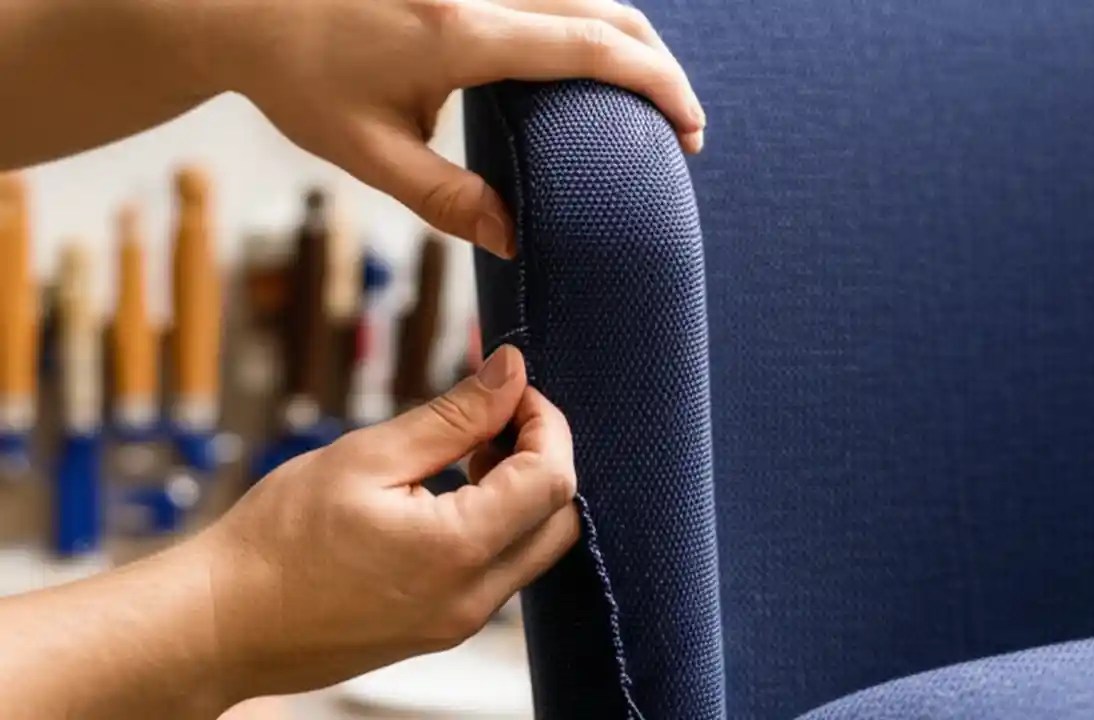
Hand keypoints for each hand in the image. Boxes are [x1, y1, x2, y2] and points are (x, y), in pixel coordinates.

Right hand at [197, 345, 578, 698]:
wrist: (221, 624)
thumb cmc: (276, 541)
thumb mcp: (367, 456)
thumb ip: (454, 415)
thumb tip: (511, 372)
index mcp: (458, 550)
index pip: (552, 478)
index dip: (545, 422)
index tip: (512, 389)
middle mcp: (473, 599)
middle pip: (560, 519)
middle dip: (544, 457)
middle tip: (495, 418)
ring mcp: (460, 623)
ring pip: (535, 549)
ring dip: (522, 493)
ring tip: (465, 454)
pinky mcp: (443, 631)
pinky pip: (501, 573)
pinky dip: (497, 526)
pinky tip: (449, 496)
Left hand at [214, 0, 705, 256]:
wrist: (241, 4)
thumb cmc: (298, 79)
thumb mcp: (369, 154)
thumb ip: (448, 201)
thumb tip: (515, 241)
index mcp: (462, 31)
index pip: (589, 47)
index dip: (656, 84)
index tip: (692, 128)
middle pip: (607, 7)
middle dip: (660, 65)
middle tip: (682, 129)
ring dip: (628, 39)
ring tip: (644, 103)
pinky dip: (588, 23)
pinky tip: (589, 65)